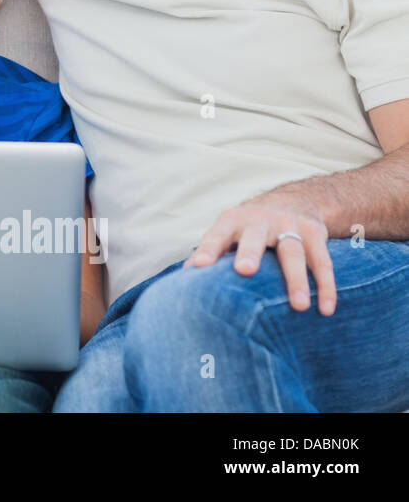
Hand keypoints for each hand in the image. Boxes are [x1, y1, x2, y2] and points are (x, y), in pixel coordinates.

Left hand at [185, 189, 334, 314]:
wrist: (294, 201)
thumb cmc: (249, 229)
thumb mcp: (228, 233)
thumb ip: (210, 254)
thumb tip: (184, 280)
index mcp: (233, 221)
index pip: (217, 234)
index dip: (208, 249)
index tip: (200, 266)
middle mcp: (261, 220)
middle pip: (256, 236)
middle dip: (250, 252)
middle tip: (244, 271)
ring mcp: (290, 226)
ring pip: (293, 252)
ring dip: (296, 280)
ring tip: (298, 306)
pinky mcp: (316, 234)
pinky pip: (323, 262)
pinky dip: (326, 286)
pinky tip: (326, 309)